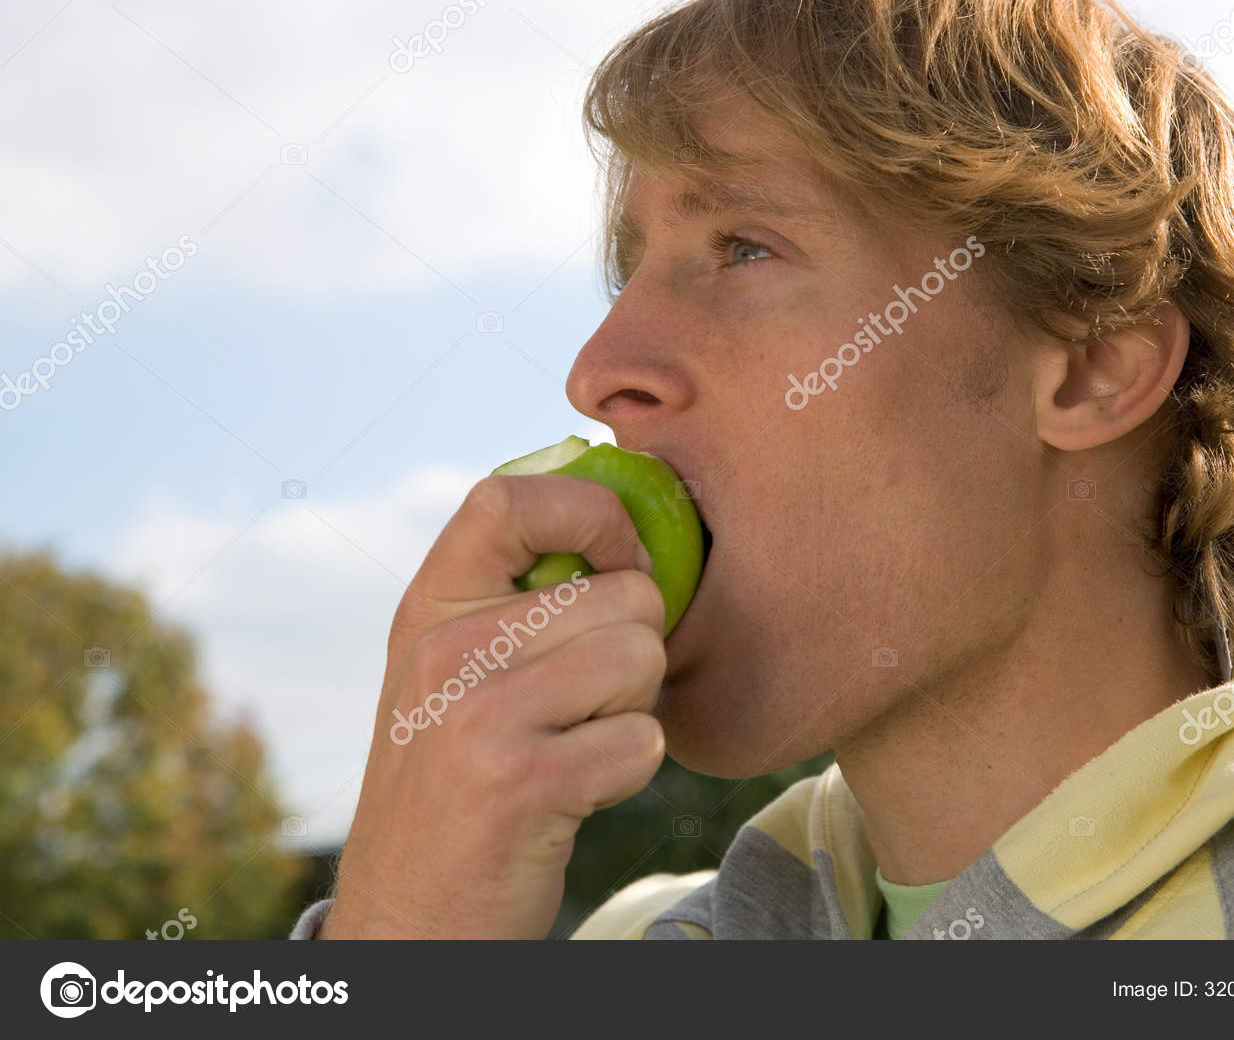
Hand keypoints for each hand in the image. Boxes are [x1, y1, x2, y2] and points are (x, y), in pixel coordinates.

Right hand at [320, 474, 666, 937]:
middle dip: (634, 650)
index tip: (615, 564)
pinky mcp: (519, 783)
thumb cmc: (459, 782)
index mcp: (430, 608)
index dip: (592, 515)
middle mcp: (444, 651)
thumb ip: (513, 601)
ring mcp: (477, 716)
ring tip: (573, 746)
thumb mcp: (454, 673)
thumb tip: (632, 535)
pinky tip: (574, 793)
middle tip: (583, 705)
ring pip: (641, 658)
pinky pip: (643, 739)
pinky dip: (630, 771)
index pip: (507, 497)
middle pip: (624, 593)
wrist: (410, 917)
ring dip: (633, 711)